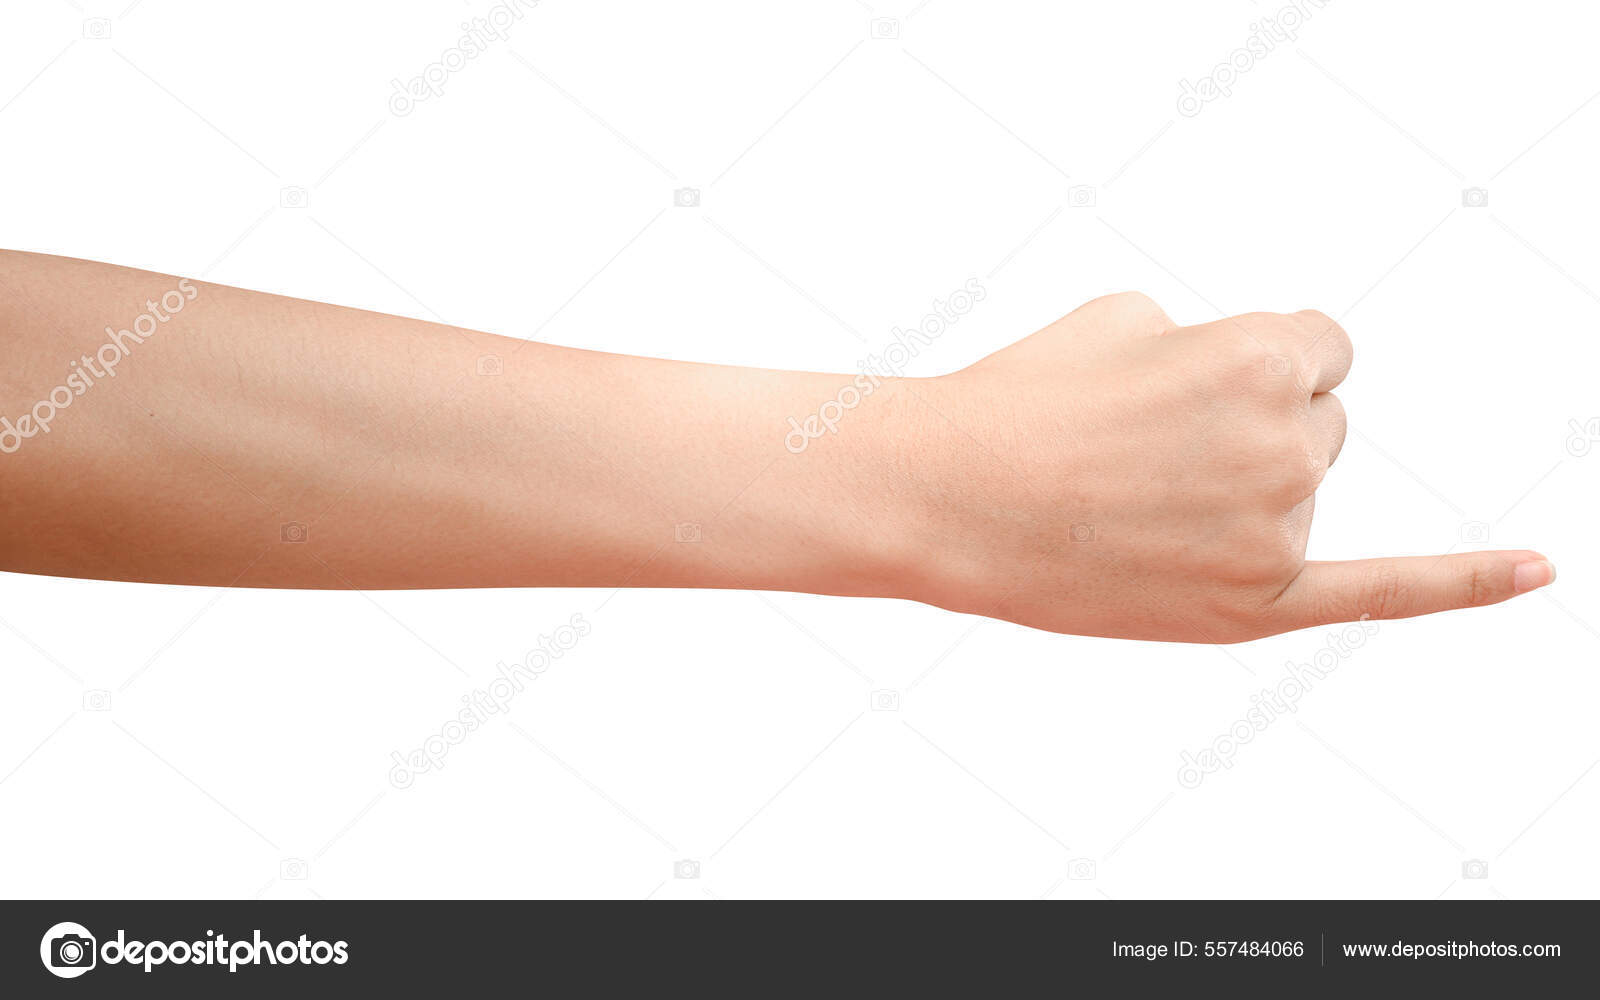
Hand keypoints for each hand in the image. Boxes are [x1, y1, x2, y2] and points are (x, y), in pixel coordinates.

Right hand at [901, 292, 1553, 641]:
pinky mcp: (1252, 604)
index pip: (1319, 349)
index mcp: (1265, 357)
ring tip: (1136, 498)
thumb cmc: (1023, 397)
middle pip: (1316, 422)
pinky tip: (1535, 568)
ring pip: (1302, 487)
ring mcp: (1275, 530)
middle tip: (1147, 451)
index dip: (1253, 367)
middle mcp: (1288, 443)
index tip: (1192, 391)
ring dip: (1243, 484)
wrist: (944, 498)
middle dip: (1248, 427)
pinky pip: (1380, 590)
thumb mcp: (1126, 315)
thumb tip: (1271, 381)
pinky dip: (1463, 581)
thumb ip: (1222, 339)